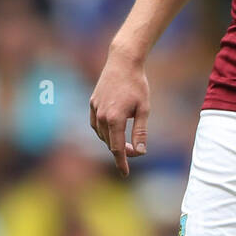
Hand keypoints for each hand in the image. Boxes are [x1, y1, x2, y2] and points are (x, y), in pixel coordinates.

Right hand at [89, 42, 149, 176]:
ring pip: (101, 134)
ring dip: (112, 141)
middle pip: (109, 143)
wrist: (122, 61)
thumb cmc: (137, 84)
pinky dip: (103, 131)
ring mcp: (94, 109)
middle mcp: (101, 116)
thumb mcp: (144, 109)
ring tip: (125, 142)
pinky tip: (112, 131)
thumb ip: (140, 132)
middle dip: (121, 150)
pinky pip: (95, 124)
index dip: (122, 162)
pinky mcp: (92, 102)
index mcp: (115, 119)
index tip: (125, 174)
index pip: (117, 148)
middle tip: (135, 151)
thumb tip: (140, 151)